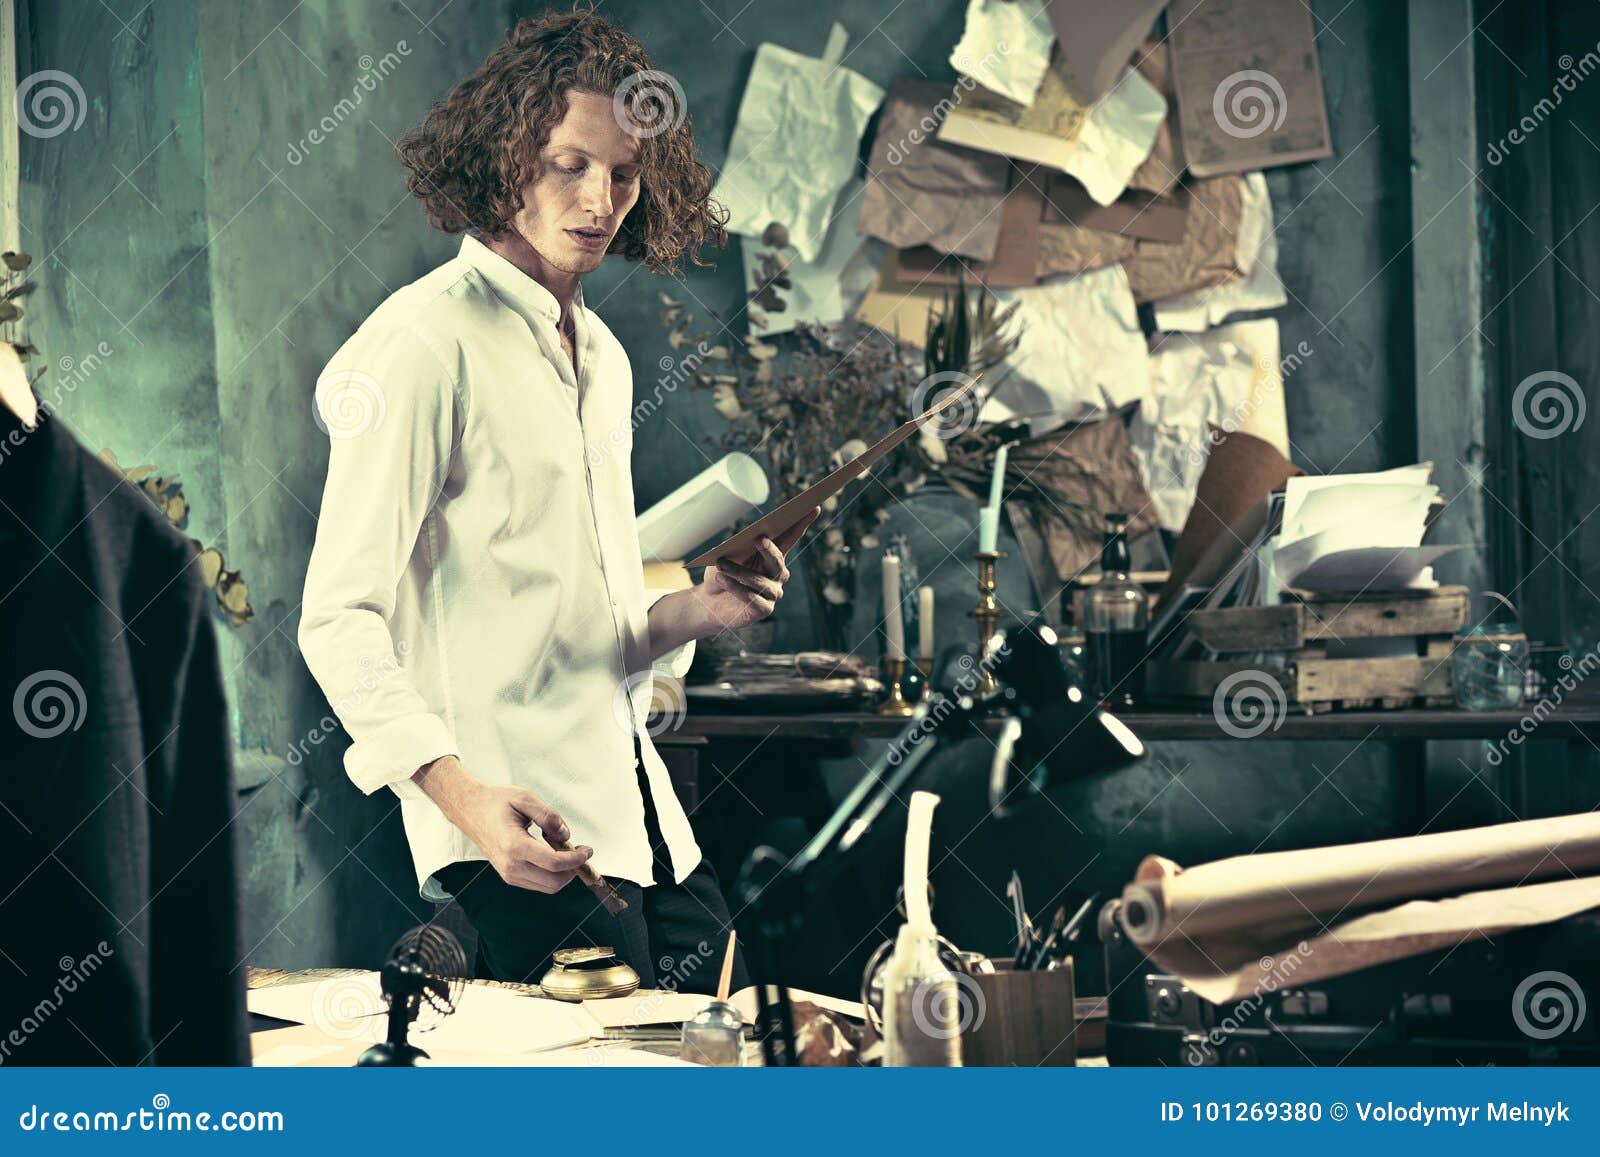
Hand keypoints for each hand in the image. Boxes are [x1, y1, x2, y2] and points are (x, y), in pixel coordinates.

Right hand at [413, 756, 591, 892]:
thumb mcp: (526, 798)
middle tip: (579, 850)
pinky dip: (551, 874)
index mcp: (514, 845)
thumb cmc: (497, 802)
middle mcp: (510, 866)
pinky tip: (551, 853)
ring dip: (562, 872)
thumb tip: (565, 835)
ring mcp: (508, 874)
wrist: (470, 810)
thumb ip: (549, 816)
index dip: (576, 859)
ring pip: (547, 887)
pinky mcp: (509, 877)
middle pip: (554, 883)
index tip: (588, 849)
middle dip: (573, 869)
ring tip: (562, 848)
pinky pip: (538, 884)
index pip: (554, 864)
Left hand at [698, 506, 819, 631]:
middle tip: (758, 539)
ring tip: (721, 565)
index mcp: (772, 555)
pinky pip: (753, 599)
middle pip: (778, 561)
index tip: (814, 507)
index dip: (802, 523)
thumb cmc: (721, 573)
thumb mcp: (727, 555)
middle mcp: (777, 574)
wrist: (709, 602)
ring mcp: (773, 593)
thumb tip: (748, 539)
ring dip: (740, 572)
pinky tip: (723, 580)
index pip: (790, 538)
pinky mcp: (764, 609)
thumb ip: (739, 548)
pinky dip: (736, 588)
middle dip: (770, 549)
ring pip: (761, 581)